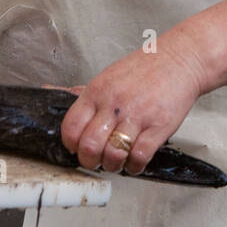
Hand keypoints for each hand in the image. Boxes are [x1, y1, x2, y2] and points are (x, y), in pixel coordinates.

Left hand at [55, 35, 206, 175]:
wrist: (179, 60)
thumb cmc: (143, 70)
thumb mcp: (105, 77)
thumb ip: (80, 92)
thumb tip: (48, 91)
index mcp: (97, 91)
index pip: (71, 127)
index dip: (70, 145)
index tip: (77, 148)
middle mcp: (114, 104)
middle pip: (89, 146)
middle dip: (89, 161)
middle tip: (96, 161)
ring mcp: (137, 116)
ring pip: (113, 155)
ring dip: (113, 166)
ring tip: (117, 161)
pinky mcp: (159, 127)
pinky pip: (140, 157)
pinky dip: (135, 166)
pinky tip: (135, 160)